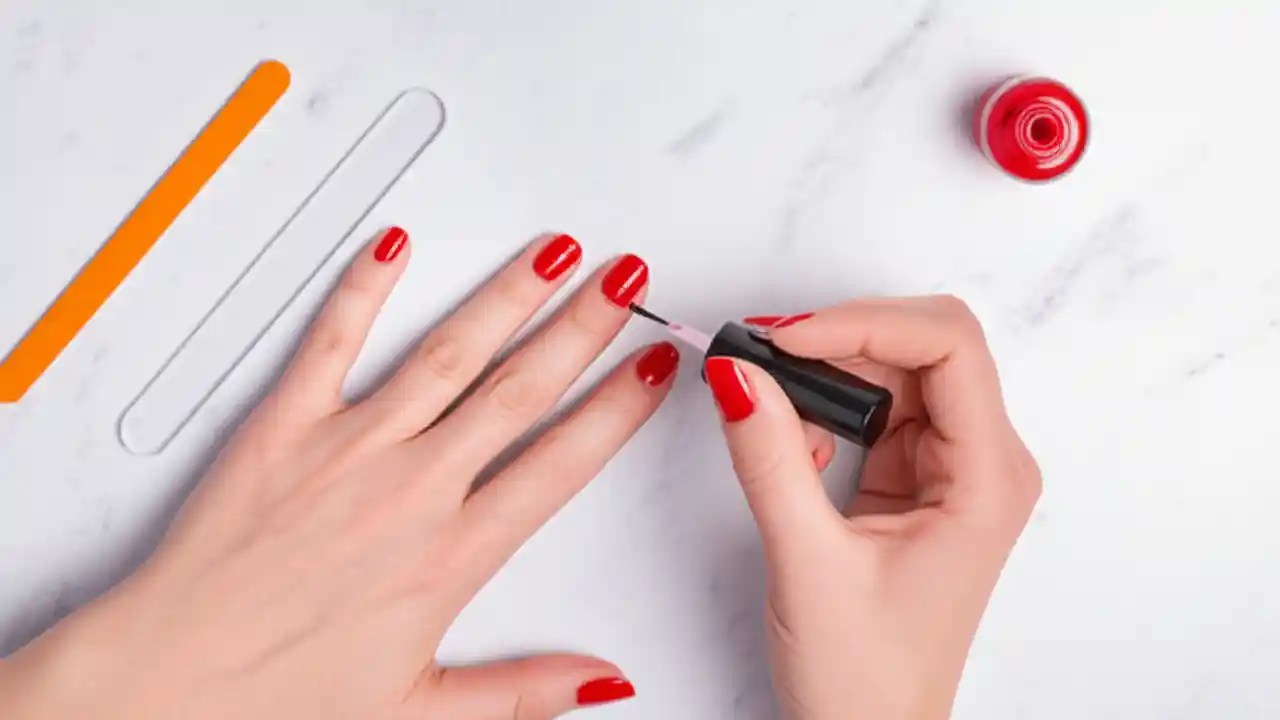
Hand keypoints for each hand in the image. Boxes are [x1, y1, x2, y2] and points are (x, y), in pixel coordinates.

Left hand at [0, 230, 676, 718]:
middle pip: (520, 390)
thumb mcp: (422, 713)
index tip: (655, 367)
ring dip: (508, 297)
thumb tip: (602, 680)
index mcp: (452, 556)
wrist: (166, 684)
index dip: (620, 408)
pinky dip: (363, 289)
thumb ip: (524, 690)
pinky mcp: (283, 429)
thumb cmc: (278, 698)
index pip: (562, 462)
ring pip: (448, 355)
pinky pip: (329, 343)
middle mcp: (410, 490)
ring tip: (552, 255)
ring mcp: (348, 450)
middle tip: (625, 281)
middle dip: (585, 326)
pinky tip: (394, 248)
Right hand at [711, 298, 1040, 719]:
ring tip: (769, 408)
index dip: (865, 323)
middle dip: (841, 337)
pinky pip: (873, 405)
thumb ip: (769, 458)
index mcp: (988, 479)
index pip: (948, 346)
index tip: (787, 336)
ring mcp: (949, 467)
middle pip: (923, 344)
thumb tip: (739, 373)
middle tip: (763, 351)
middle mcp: (982, 463)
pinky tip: (791, 440)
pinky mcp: (913, 476)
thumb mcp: (807, 561)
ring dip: (827, 371)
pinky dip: (823, 405)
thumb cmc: (866, 677)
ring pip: (893, 368)